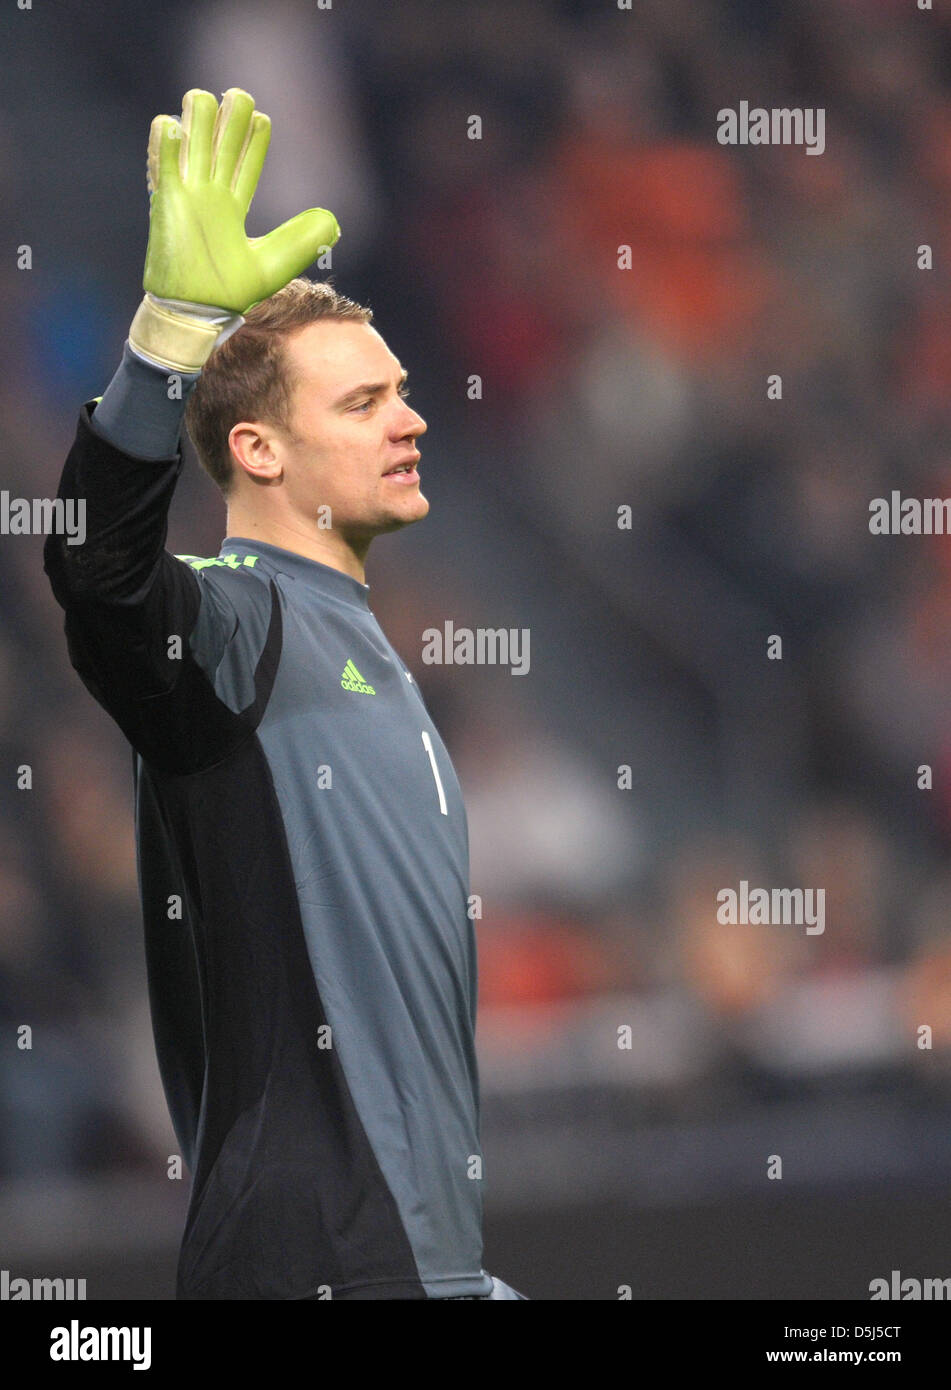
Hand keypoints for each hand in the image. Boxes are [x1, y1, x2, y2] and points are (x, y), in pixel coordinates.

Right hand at [143, 87, 339, 311]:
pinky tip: (172, 126)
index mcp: (233, 206)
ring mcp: (187, 195)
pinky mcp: (166, 202)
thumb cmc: (231, 292)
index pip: (245, 162)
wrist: (197, 311)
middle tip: (238, 97)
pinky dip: (165, 143)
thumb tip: (334, 222)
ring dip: (196, 119)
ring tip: (202, 99)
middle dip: (229, 119)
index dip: (253, 140)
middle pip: (219, 144)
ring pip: (191, 143)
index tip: (263, 119)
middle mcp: (211, 195)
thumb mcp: (274, 265)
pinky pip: (162, 164)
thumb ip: (301, 241)